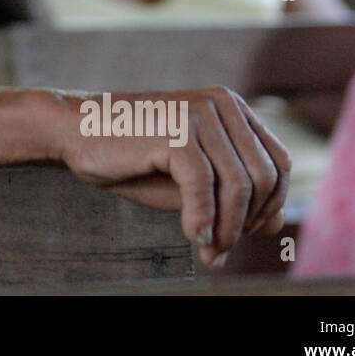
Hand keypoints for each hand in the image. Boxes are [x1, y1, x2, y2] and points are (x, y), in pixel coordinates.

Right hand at [53, 86, 290, 267]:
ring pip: (239, 186)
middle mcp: (221, 105)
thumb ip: (232, 193)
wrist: (75, 129)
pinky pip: (204, 186)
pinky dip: (203, 218)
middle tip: (221, 251)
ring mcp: (199, 114)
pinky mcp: (175, 131)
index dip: (271, 205)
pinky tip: (194, 237)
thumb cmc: (132, 155)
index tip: (247, 234)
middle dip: (248, 224)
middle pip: (264, 177)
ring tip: (209, 251)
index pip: (279, 163)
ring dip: (227, 229)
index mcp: (231, 108)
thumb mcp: (191, 176)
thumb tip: (277, 224)